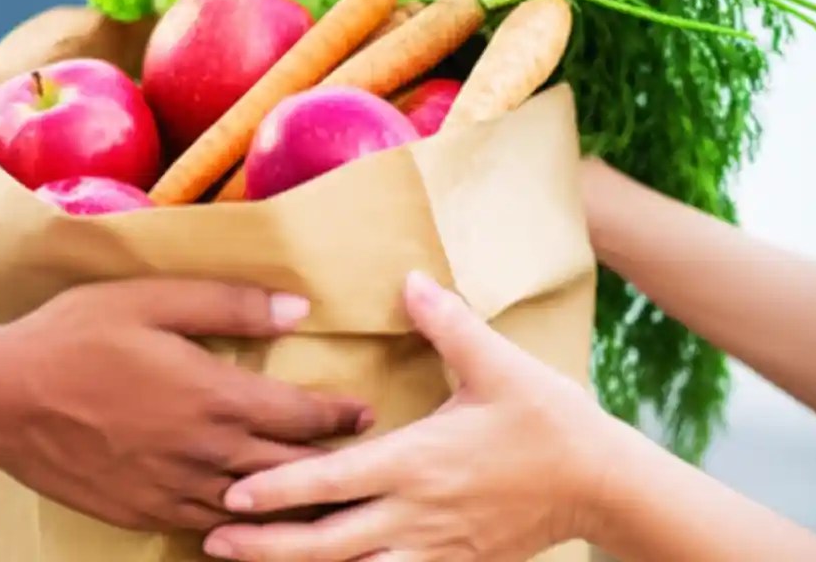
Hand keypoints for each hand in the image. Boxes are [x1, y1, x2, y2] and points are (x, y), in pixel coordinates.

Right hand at [0, 278, 372, 531]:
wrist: (2, 399)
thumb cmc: (75, 337)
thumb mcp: (152, 299)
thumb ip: (229, 304)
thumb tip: (298, 308)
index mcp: (215, 397)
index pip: (302, 415)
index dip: (341, 414)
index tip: (365, 412)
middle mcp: (206, 452)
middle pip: (290, 469)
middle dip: (331, 463)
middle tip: (362, 460)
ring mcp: (174, 490)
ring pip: (255, 509)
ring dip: (292, 503)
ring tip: (320, 497)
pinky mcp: (144, 513)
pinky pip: (208, 526)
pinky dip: (240, 526)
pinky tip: (249, 521)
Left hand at [201, 271, 621, 560]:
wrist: (602, 484)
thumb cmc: (548, 421)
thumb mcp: (499, 365)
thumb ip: (447, 323)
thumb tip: (408, 281)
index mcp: (416, 461)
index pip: (331, 481)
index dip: (278, 489)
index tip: (230, 494)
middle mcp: (415, 513)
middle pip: (326, 543)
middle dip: (266, 547)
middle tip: (213, 543)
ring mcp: (433, 548)